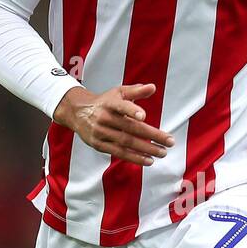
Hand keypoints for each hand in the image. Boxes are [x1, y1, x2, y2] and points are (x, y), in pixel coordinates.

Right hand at [53, 82, 173, 166]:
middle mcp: (104, 118)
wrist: (77, 112)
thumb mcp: (118, 92)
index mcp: (109, 103)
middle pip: (130, 128)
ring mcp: (100, 132)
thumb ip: (136, 91)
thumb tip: (153, 87)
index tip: (143, 116)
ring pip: (126, 142)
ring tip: (162, 152)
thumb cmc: (104, 102)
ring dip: (146, 149)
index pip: (121, 106)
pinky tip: (149, 160)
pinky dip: (134, 158)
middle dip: (152, 136)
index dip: (131, 110)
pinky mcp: (99, 145)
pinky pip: (119, 153)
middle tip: (169, 141)